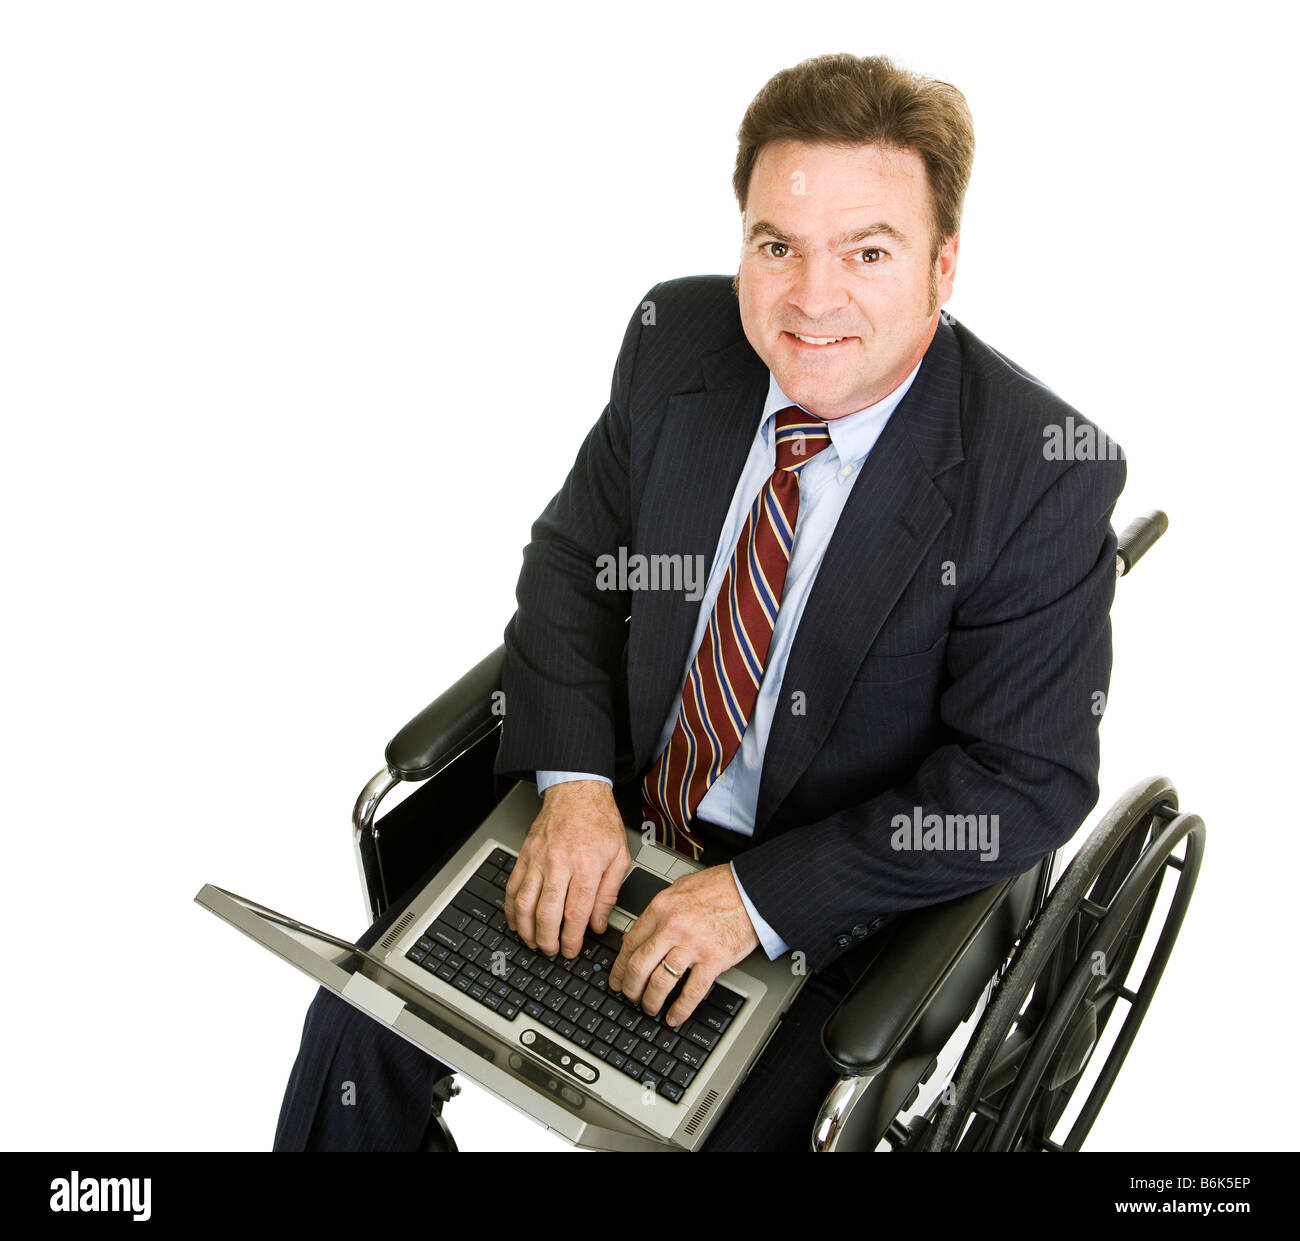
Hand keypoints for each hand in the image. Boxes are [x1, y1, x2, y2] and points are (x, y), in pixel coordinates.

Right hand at [504, 780, 630, 958]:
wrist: (577, 792)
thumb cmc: (600, 821)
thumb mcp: (619, 857)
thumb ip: (609, 894)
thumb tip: (599, 924)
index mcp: (586, 865)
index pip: (575, 912)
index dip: (571, 938)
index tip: (571, 950)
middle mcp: (559, 863)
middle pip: (547, 912)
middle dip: (547, 939)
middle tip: (551, 951)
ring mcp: (538, 859)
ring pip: (524, 902)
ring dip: (526, 929)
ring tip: (532, 942)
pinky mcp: (525, 855)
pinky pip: (512, 887)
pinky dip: (511, 908)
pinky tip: (515, 921)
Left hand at [607, 864, 758, 1026]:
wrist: (752, 890)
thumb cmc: (721, 886)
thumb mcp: (681, 887)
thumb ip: (663, 909)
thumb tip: (647, 929)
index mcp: (661, 907)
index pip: (630, 942)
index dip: (620, 966)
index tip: (617, 978)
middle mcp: (673, 927)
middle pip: (639, 965)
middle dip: (630, 988)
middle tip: (629, 997)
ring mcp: (692, 945)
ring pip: (660, 982)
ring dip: (651, 1001)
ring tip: (650, 1008)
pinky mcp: (713, 960)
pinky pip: (691, 992)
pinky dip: (680, 1009)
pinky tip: (674, 1016)